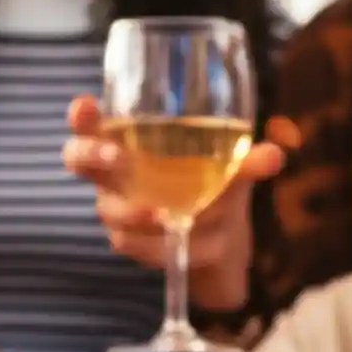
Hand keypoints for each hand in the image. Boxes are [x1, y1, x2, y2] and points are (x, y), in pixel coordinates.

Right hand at [62, 95, 284, 310]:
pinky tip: (209, 243)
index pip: (91, 122)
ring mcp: (115, 208)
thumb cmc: (215, 184)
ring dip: (149, 213)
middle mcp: (112, 173)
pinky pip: (142, 246)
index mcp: (128, 141)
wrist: (219, 237)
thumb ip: (247, 161)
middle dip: (93, 155)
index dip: (82, 115)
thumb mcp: (234, 169)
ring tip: (181, 217)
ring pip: (116, 212)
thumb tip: (273, 155)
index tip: (86, 105)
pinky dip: (176, 244)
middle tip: (118, 157)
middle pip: (78, 159)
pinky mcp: (130, 242)